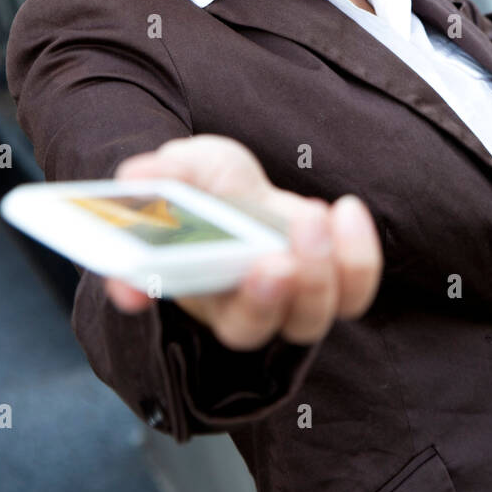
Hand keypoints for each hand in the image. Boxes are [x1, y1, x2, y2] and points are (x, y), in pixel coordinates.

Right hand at [103, 134, 382, 350]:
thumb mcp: (182, 165)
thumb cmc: (203, 184)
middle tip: (274, 261)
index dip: (150, 293)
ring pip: (308, 318)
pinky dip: (357, 258)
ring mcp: (287, 299)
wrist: (239, 185)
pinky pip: (352, 290)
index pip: (159, 299)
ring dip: (316, 275)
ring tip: (312, 219)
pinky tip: (347, 211)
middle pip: (251, 327)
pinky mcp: (330, 282)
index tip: (143, 282)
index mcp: (186, 285)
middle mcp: (236, 306)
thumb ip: (161, 174)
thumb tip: (134, 179)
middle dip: (265, 297)